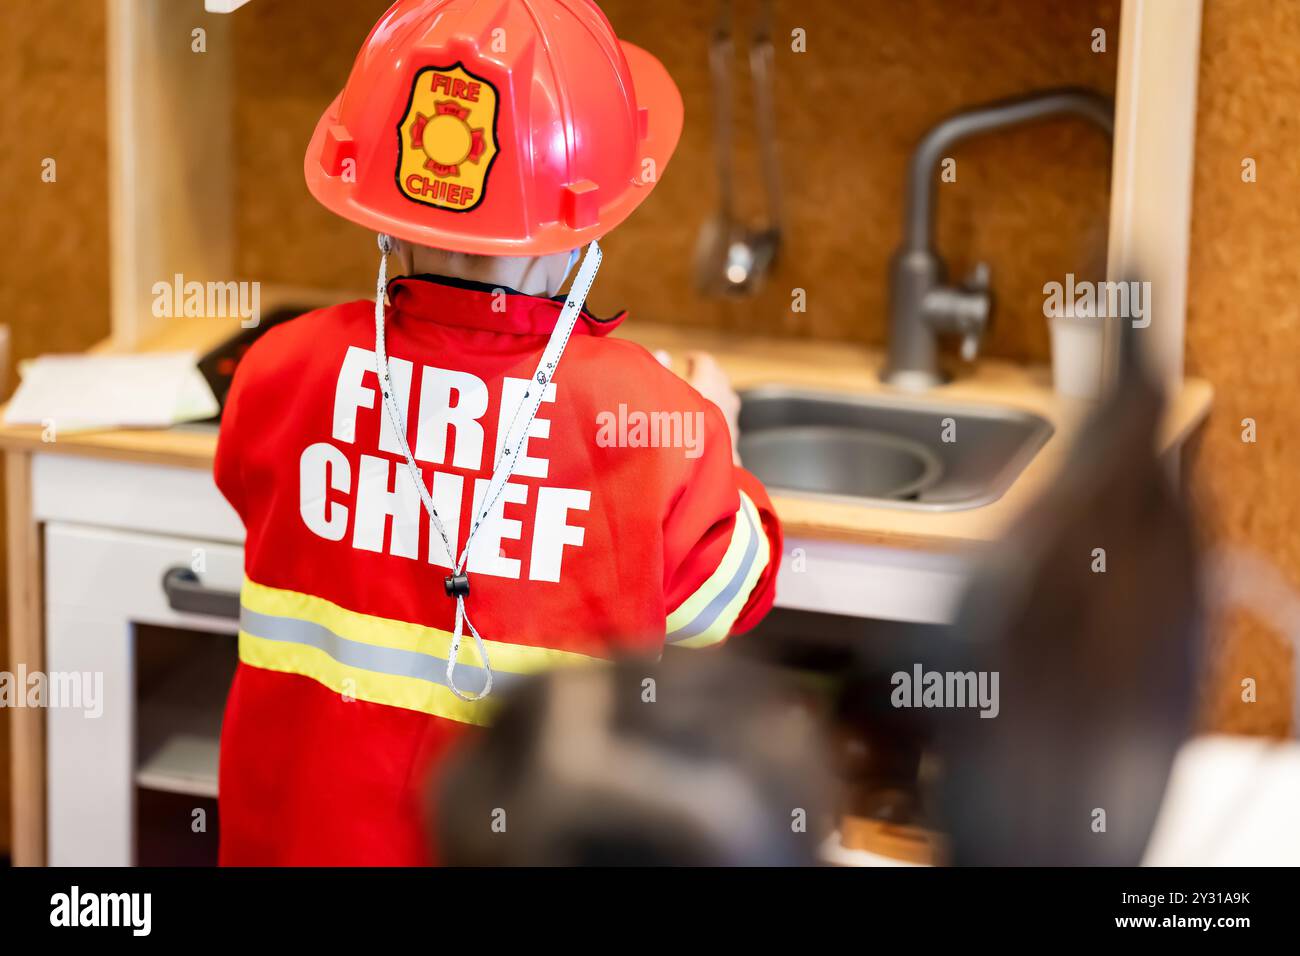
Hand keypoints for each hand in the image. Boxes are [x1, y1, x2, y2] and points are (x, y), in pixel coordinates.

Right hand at [656, 349, 740, 464]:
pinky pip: (729, 415)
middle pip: (719, 375)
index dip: (695, 357)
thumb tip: (662, 353)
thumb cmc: (679, 427)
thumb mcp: (665, 394)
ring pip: (728, 395)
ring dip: (717, 392)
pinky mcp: (734, 433)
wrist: (700, 462)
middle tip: (694, 374)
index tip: (688, 358)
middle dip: (708, 372)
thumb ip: (664, 371)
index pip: (705, 360)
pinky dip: (720, 411)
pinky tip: (709, 421)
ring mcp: (733, 414)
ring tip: (702, 397)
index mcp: (709, 380)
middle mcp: (725, 394)